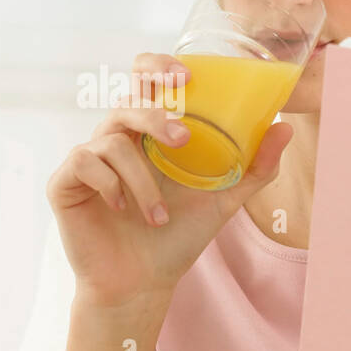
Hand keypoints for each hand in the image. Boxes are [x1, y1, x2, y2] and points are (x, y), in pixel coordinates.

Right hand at [47, 52, 293, 310]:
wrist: (140, 285)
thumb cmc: (177, 239)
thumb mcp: (223, 201)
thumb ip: (254, 168)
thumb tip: (285, 127)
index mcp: (149, 133)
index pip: (146, 80)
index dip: (159, 65)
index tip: (187, 77)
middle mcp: (117, 139)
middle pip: (129, 101)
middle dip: (156, 115)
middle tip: (184, 140)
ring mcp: (89, 158)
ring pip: (112, 140)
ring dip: (142, 180)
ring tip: (158, 216)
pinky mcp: (65, 181)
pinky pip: (84, 161)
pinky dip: (109, 183)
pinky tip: (122, 208)